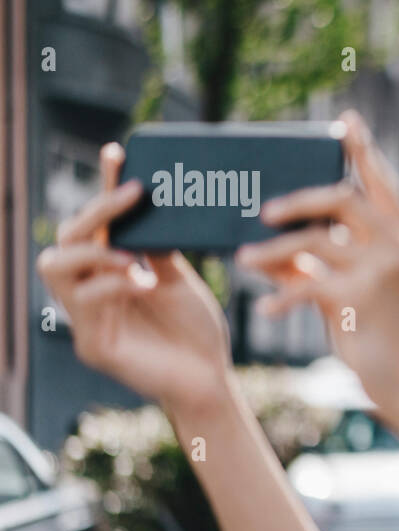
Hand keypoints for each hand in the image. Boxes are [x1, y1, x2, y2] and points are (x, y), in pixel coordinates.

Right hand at [36, 144, 233, 416]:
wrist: (212, 378)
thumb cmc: (196, 329)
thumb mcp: (179, 278)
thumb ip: (157, 246)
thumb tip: (148, 203)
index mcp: (110, 271)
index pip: (95, 224)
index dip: (102, 188)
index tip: (117, 152)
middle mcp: (89, 291)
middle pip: (64, 239)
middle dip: (94, 213)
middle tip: (132, 196)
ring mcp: (86, 318)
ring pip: (55, 267)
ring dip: (94, 251)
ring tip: (133, 256)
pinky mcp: (93, 345)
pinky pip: (85, 303)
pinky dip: (111, 284)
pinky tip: (140, 283)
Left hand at [235, 111, 398, 413]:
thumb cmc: (385, 337)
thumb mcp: (360, 291)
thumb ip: (328, 262)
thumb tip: (272, 245)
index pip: (384, 184)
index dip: (363, 151)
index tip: (344, 121)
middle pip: (344, 198)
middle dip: (299, 198)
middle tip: (265, 210)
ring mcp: (383, 272)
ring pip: (315, 240)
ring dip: (273, 248)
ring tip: (245, 258)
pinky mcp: (360, 301)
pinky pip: (305, 285)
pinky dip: (280, 295)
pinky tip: (265, 309)